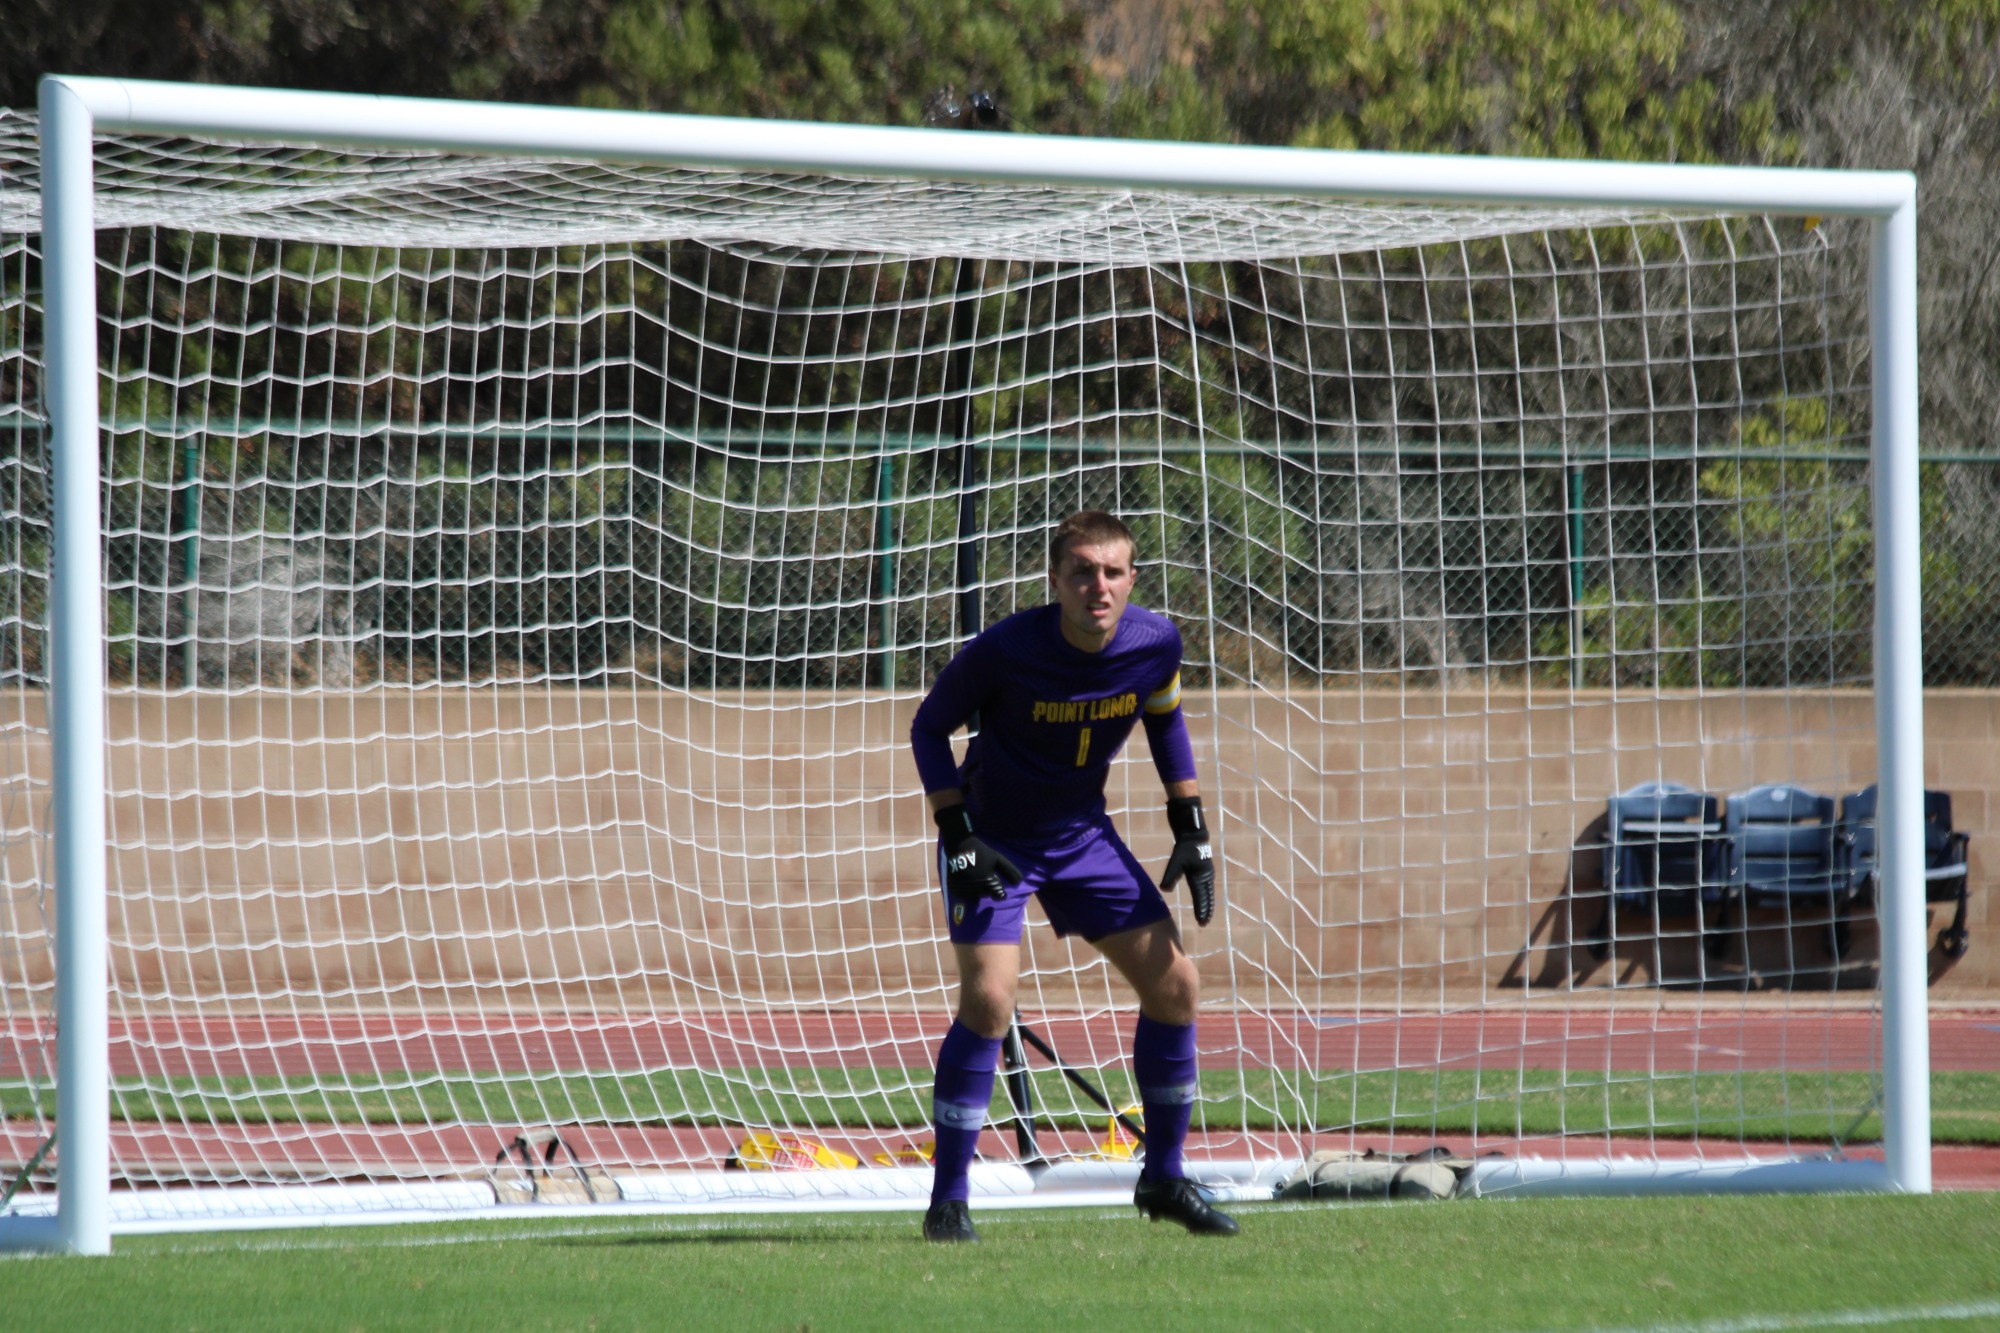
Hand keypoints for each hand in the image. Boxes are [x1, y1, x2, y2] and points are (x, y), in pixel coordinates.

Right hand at [934, 804, 1021, 901]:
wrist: (960, 845)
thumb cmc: (981, 851)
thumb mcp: (997, 858)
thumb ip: (1008, 870)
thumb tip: (1019, 882)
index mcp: (987, 880)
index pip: (998, 894)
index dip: (1000, 892)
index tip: (999, 887)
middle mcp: (975, 887)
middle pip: (986, 895)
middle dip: (988, 888)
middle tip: (984, 876)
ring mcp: (964, 888)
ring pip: (974, 896)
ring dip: (977, 890)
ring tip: (976, 878)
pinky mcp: (954, 888)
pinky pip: (963, 896)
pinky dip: (966, 891)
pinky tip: (967, 882)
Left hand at [1160, 796, 1215, 925]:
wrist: (1193, 831)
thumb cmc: (1184, 845)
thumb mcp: (1175, 860)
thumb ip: (1171, 875)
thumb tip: (1164, 889)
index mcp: (1200, 876)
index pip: (1201, 898)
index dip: (1201, 910)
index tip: (1201, 922)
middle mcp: (1206, 876)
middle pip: (1207, 897)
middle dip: (1206, 910)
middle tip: (1204, 923)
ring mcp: (1207, 871)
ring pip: (1208, 892)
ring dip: (1207, 903)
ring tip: (1206, 914)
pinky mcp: (1205, 867)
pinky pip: (1207, 886)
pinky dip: (1207, 894)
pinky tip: (1205, 897)